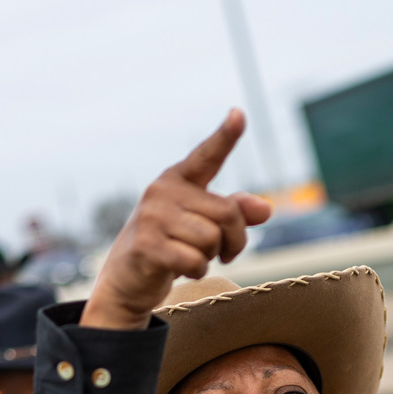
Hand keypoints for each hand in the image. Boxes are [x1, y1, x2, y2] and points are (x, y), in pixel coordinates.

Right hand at [83, 110, 272, 330]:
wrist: (126, 279)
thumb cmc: (170, 247)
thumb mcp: (203, 226)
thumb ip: (234, 214)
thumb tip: (266, 209)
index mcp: (178, 180)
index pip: (207, 156)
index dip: (225, 136)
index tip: (239, 114)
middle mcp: (163, 191)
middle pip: (228, 212)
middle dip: (235, 240)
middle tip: (223, 254)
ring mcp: (152, 216)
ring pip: (213, 239)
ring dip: (211, 257)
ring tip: (192, 258)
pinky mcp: (148, 245)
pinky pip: (196, 260)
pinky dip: (196, 272)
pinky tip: (180, 270)